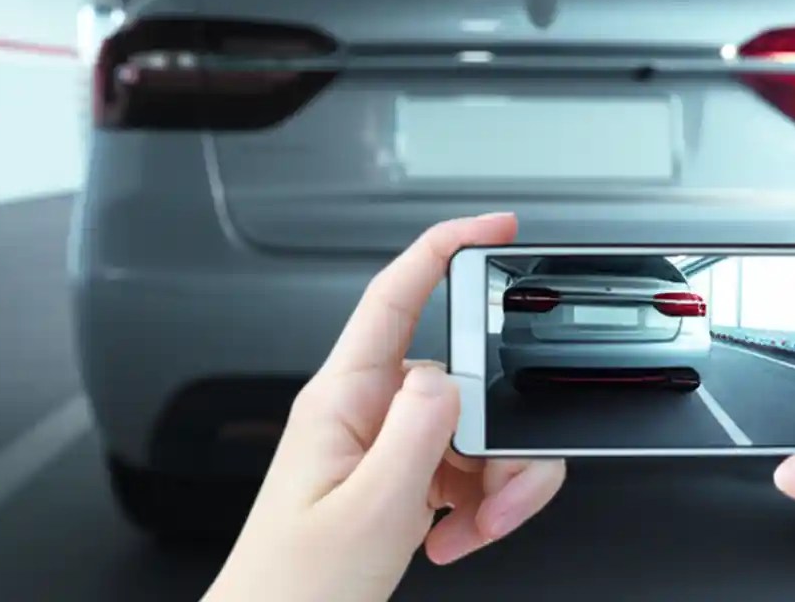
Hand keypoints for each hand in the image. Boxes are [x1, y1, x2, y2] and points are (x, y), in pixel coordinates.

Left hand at [203, 213, 565, 601]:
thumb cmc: (294, 586)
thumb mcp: (369, 511)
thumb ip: (418, 435)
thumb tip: (455, 377)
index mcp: (342, 398)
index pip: (395, 296)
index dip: (445, 247)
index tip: (496, 228)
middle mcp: (365, 410)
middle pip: (465, 383)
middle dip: (500, 441)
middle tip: (498, 498)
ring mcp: (386, 444)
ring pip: (477, 432)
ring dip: (494, 486)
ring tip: (471, 532)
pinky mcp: (403, 476)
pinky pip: (467, 469)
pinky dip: (481, 506)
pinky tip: (454, 536)